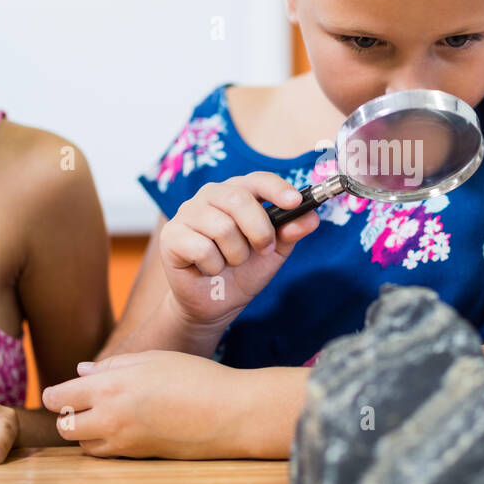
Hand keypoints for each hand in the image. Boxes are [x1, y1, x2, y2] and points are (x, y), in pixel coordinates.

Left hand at [41, 351, 245, 458]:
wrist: (230, 414)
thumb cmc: (196, 377)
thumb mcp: (153, 359)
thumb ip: (113, 365)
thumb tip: (81, 371)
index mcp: (110, 386)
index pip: (58, 398)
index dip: (56, 394)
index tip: (62, 391)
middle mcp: (109, 417)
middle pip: (64, 426)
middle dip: (68, 415)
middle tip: (85, 403)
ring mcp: (123, 442)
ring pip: (83, 443)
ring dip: (86, 431)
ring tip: (109, 415)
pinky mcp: (137, 458)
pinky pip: (106, 454)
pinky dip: (105, 443)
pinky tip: (126, 428)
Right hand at [160, 171, 318, 326]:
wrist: (215, 303)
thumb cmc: (244, 271)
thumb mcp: (274, 252)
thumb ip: (291, 232)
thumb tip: (311, 217)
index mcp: (238, 192)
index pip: (258, 180)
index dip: (276, 188)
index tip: (295, 203)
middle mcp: (211, 195)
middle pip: (239, 200)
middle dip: (259, 231)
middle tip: (263, 250)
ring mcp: (188, 213)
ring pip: (222, 227)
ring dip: (235, 255)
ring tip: (230, 263)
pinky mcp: (172, 235)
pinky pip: (201, 248)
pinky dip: (214, 266)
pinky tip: (209, 269)